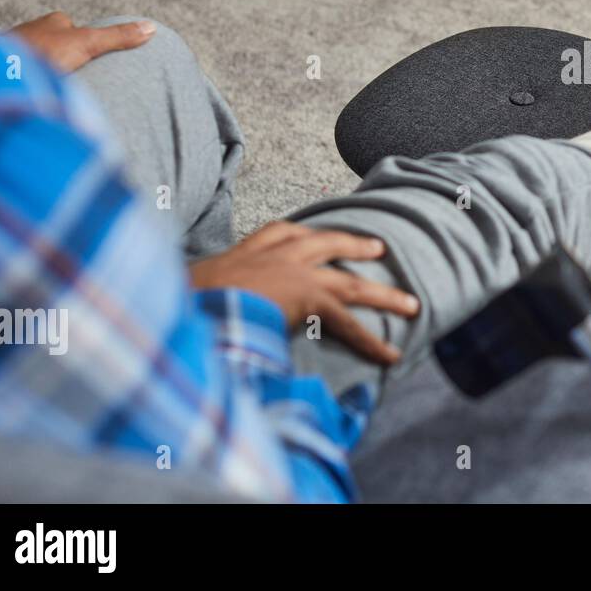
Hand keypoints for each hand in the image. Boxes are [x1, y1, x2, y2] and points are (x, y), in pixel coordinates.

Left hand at [10, 12, 155, 72]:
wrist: (4, 73)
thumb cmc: (42, 52)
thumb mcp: (88, 43)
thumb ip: (117, 37)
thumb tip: (151, 28)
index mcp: (51, 22)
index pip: (71, 25)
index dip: (84, 38)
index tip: (92, 53)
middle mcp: (32, 33)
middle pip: (56, 43)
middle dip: (67, 56)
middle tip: (80, 72)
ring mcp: (18, 52)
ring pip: (41, 60)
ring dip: (51, 71)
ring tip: (63, 86)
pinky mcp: (10, 72)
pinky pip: (29, 75)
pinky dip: (38, 82)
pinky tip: (44, 94)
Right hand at [190, 221, 418, 365]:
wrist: (183, 302)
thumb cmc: (178, 301)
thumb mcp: (188, 291)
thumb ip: (204, 295)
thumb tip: (193, 311)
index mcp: (245, 250)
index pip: (280, 233)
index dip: (302, 235)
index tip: (314, 236)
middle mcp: (274, 254)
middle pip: (325, 243)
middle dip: (353, 245)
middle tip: (377, 247)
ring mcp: (295, 273)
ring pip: (350, 282)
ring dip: (384, 295)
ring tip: (411, 306)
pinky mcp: (307, 298)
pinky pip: (348, 322)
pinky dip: (370, 340)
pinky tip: (389, 357)